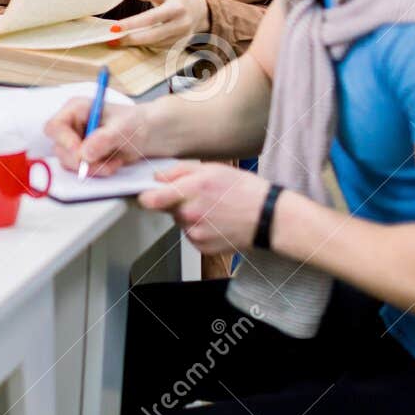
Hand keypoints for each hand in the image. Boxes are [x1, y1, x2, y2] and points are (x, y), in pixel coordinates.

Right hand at [43, 97, 150, 176]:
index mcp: (75, 109)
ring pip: (69, 163)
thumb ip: (103, 138)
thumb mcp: (123, 128)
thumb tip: (84, 152)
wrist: (147, 134)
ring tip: (113, 162)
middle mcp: (71, 126)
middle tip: (101, 164)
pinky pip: (80, 170)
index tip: (79, 154)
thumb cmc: (135, 123)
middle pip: (59, 148)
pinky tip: (112, 164)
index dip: (63, 141)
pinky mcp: (82, 157)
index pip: (55, 126)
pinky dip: (97, 172)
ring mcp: (75, 142)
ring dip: (91, 168)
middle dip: (80, 161)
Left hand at [109, 0, 209, 47]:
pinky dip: (145, 46)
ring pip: (155, 44)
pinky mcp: (179, 46)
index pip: (151, 18)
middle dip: (131, 39)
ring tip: (117, 42)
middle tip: (112, 40)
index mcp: (176, 9)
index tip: (115, 27)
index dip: (132, 24)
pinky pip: (159, 48)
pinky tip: (131, 43)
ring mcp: (181, 38)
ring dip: (135, 44)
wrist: (200, 13)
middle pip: (152, 36)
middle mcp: (180, 25)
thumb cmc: (178, 0)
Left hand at [139, 162, 272, 254]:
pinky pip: (190, 235)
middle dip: (175, 202)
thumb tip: (156, 177)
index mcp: (191, 189)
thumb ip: (179, 171)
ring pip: (179, 221)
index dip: (146, 196)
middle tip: (196, 197)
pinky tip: (216, 222)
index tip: (147, 194)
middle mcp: (190, 213)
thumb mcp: (212, 168)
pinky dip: (198, 228)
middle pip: (166, 209)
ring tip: (212, 209)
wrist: (268, 217)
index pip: (151, 199)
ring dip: (188, 215)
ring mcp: (196, 232)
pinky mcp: (202, 246)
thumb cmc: (245, 191)